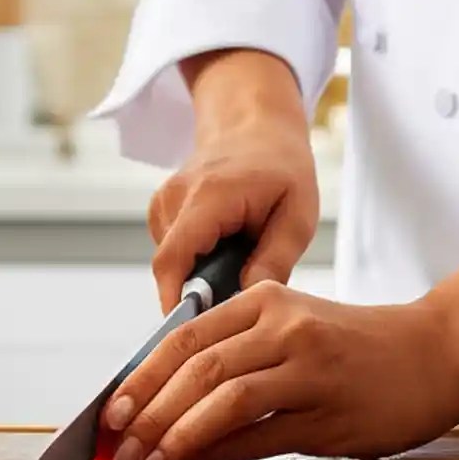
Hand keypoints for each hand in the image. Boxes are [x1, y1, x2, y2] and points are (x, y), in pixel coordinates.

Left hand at [99, 282, 458, 459]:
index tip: (111, 413)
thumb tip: (162, 398)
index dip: (141, 378)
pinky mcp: (329, 413)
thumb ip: (236, 348)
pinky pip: (260, 437)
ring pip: (224, 401)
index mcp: (266, 299)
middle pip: (197, 370)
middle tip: (119, 449)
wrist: (436, 351)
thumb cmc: (352, 345)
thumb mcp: (292, 324)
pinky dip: (217, 455)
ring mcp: (309, 369)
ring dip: (176, 437)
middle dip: (149, 414)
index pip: (184, 338)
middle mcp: (285, 327)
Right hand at [149, 49, 318, 312]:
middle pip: (170, 268)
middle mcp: (176, 197)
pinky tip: (222, 248)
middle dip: (198, 293)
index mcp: (210, 196)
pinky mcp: (160, 210)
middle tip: (236, 302)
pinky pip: (172, 252)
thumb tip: (244, 302)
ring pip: (171, 263)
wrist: (256, 127)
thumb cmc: (282, 170)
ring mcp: (163, 202)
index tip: (196, 332)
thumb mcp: (297, 215)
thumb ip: (274, 260)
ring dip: (200, 275)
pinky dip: (195, 261)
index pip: (174, 260)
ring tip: (238, 261)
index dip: (177, 302)